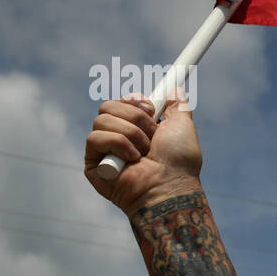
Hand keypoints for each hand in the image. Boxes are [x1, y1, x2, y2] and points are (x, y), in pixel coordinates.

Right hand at [83, 89, 203, 216]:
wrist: (171, 185)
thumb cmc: (180, 160)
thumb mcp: (183, 126)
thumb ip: (177, 107)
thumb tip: (174, 90)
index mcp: (137, 128)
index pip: (121, 102)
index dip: (133, 100)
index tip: (151, 107)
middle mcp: (119, 138)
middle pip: (107, 106)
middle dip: (134, 117)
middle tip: (151, 134)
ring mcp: (104, 151)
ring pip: (101, 120)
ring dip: (130, 133)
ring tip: (144, 152)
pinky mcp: (93, 164)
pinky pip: (94, 138)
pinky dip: (117, 144)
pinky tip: (132, 159)